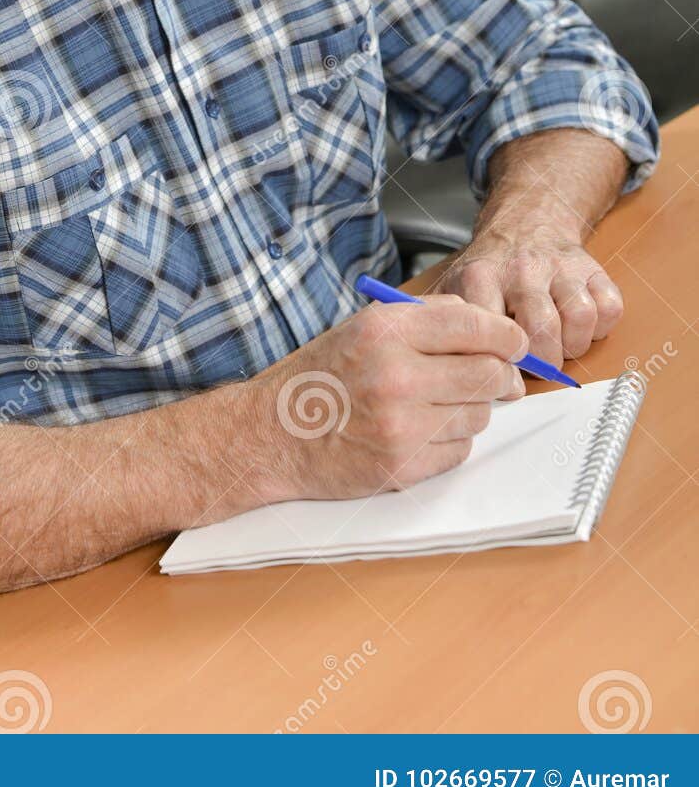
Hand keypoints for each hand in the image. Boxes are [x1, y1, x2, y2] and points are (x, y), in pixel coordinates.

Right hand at [250, 294, 527, 503]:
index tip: (514, 343)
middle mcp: (396, 376)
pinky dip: (450, 440)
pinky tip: (420, 431)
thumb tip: (489, 327)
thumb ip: (426, 320)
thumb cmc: (321, 376)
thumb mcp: (364, 327)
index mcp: (385, 330)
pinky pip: (460, 450)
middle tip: (492, 377)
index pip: (475, 326)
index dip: (506, 336)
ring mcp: (400, 426)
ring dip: (469, 409)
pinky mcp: (403, 466)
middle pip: (488, 374)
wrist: (272, 433)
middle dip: (499, 376)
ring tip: (434, 404)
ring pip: (478, 415)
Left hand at [427, 234, 623, 370]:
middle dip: (540, 362)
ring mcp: (560, 267)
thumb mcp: (453, 288)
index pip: (489, 332)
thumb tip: (447, 374)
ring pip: (578, 320)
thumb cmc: (490, 270)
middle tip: (533, 363)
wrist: (526, 223)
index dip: (497, 364)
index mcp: (480, 276)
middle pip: (540, 332)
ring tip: (556, 345)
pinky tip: (577, 327)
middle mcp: (522, 269)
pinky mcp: (592, 269)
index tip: (498, 374)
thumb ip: (443, 326)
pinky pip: (609, 308)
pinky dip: (599, 328)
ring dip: (571, 346)